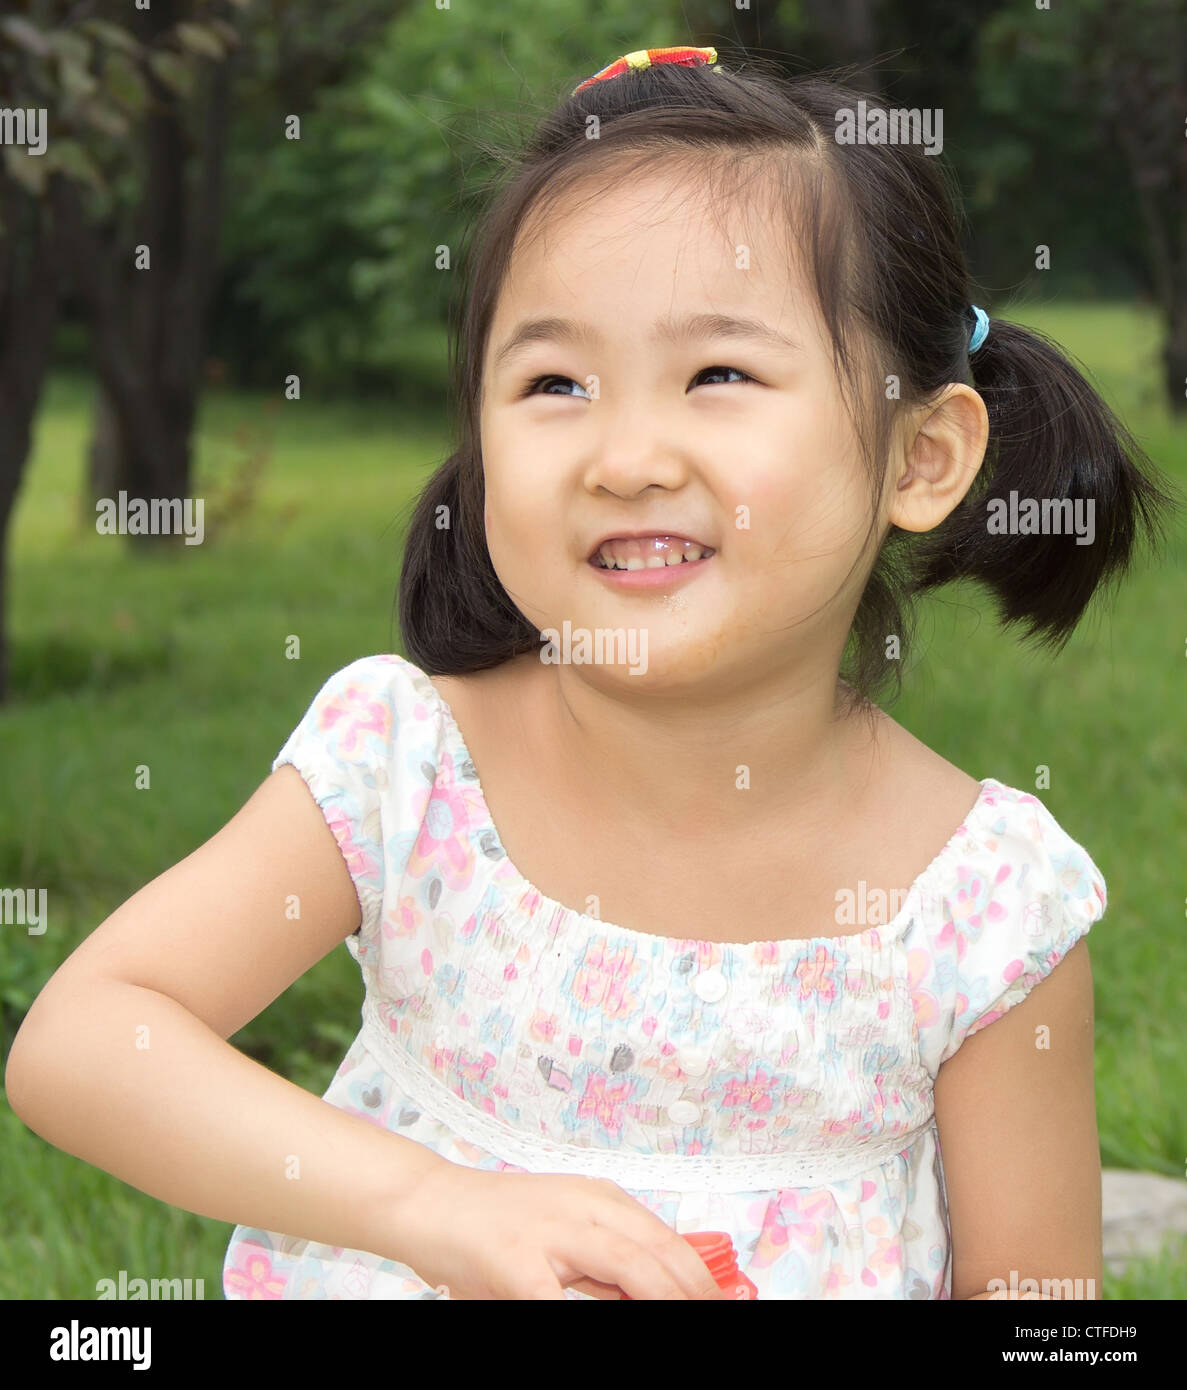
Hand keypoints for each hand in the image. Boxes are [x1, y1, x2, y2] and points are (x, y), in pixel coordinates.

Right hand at [395, 1164, 728, 1300]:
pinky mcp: (516, 1261)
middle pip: (659, 1253)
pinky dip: (580, 1311)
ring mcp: (551, 1232)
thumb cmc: (491, 1227)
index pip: (667, 1242)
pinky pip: (559, 1299)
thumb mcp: (559, 1238)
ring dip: (664, 1297)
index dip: (701, 1277)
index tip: (724, 1302)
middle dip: (695, 1291)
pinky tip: (592, 1318)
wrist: (428, 1203)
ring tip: (688, 1316)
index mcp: (599, 1200)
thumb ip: (602, 1268)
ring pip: (631, 1266)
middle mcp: (584, 1208)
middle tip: (720, 1313)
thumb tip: (649, 1294)